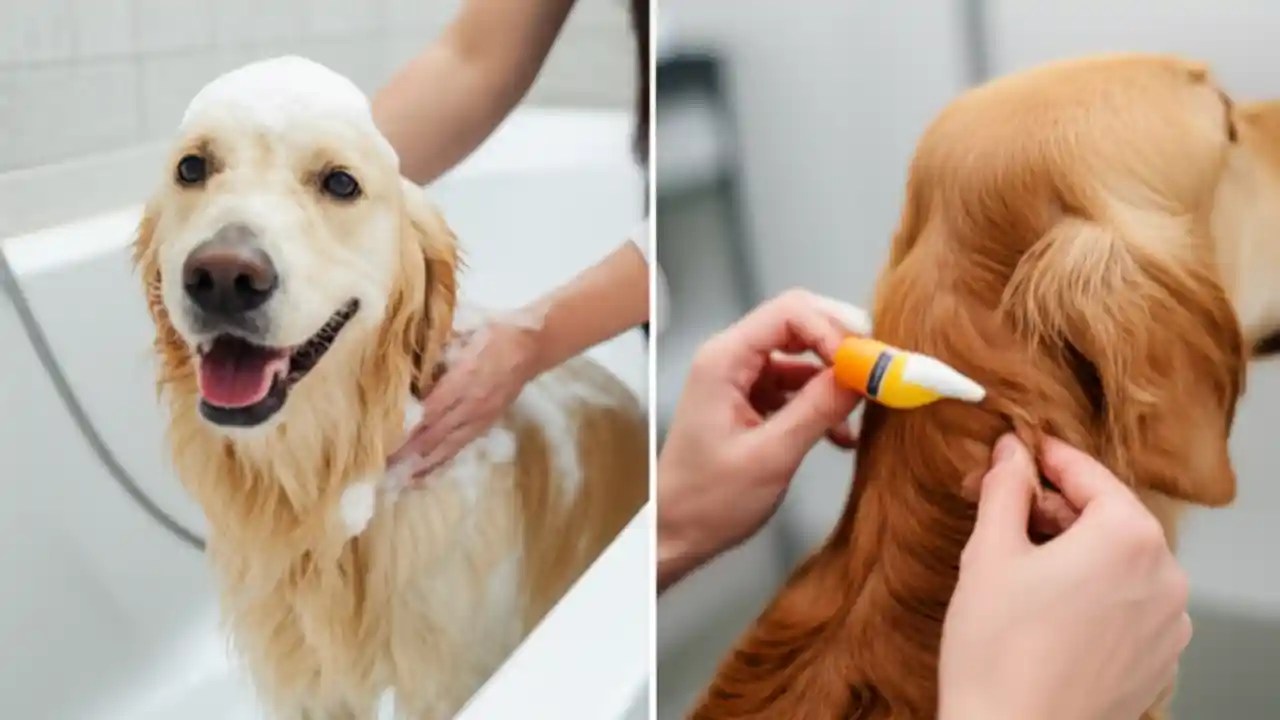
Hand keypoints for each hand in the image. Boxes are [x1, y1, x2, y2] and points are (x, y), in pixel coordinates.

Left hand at [388, 315, 541, 481]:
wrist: (532, 347)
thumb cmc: (495, 335)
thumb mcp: (464, 338)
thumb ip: (438, 356)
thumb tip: (413, 371)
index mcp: (463, 379)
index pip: (430, 409)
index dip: (409, 427)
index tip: (386, 439)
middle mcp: (471, 403)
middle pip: (436, 432)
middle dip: (410, 450)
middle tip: (386, 465)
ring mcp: (481, 416)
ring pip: (449, 444)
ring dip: (427, 461)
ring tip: (406, 477)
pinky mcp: (488, 422)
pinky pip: (463, 444)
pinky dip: (446, 457)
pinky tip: (432, 466)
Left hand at [657, 289, 867, 590]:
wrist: (674, 534)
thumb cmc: (707, 501)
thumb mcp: (771, 456)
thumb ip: (818, 409)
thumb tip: (865, 373)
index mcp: (724, 360)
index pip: (790, 312)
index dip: (835, 329)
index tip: (867, 364)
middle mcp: (731, 358)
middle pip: (799, 324)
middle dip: (843, 347)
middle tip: (879, 374)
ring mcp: (740, 379)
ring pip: (803, 357)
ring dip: (837, 380)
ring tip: (866, 411)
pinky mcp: (750, 401)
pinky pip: (796, 386)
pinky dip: (823, 403)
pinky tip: (843, 435)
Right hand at [939, 434, 1192, 719]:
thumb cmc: (997, 650)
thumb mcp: (988, 552)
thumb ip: (1005, 489)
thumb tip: (1011, 451)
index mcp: (1128, 536)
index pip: (1088, 474)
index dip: (1047, 458)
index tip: (1020, 449)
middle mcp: (1165, 574)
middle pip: (1107, 518)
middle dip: (1056, 510)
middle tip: (1003, 511)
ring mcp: (1169, 622)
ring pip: (1119, 563)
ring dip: (1076, 553)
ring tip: (1021, 567)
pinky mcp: (1159, 659)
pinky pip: (1128, 605)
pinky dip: (1094, 595)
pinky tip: (1048, 610)